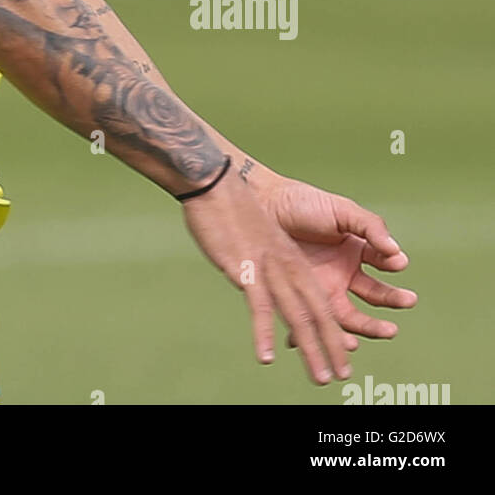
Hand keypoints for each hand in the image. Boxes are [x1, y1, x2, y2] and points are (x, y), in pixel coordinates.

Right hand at [180, 166, 356, 384]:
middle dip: (333, 346)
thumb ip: (268, 261)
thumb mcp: (260, 237)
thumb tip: (264, 282)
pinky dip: (264, 333)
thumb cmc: (233, 209)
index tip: (344, 355)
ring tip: (320, 376)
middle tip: (341, 375)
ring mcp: (269, 268)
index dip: (335, 330)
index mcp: (294, 260)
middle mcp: (289, 266)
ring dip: (310, 348)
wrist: (216, 183)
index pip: (322, 300)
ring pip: (297, 315)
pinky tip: (266, 356)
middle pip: (318, 312)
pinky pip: (259, 306)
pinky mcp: (246, 267)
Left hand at [261, 177, 416, 351]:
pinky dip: (321, 334)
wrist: (264, 203)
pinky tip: (330, 340)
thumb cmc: (302, 202)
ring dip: (364, 329)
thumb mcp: (341, 210)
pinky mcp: (300, 297)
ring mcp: (323, 286)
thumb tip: (396, 251)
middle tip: (403, 308)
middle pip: (373, 296)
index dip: (393, 264)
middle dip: (391, 303)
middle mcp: (343, 272)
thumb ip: (370, 227)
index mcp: (356, 250)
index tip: (398, 262)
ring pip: (349, 316)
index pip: (383, 264)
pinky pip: (314, 321)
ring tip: (376, 332)